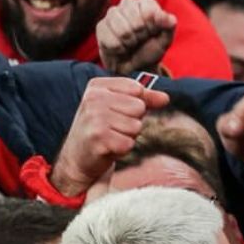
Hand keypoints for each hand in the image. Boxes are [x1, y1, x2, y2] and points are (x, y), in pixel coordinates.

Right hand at [50, 77, 169, 196]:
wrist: (77, 158)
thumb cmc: (103, 129)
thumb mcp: (121, 108)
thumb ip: (145, 99)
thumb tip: (165, 97)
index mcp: (98, 86)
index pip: (137, 89)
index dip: (135, 105)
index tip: (117, 113)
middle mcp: (93, 98)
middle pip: (139, 108)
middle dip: (132, 122)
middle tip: (113, 128)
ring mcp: (93, 118)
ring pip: (136, 126)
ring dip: (127, 136)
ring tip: (111, 137)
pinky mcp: (97, 138)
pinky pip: (129, 143)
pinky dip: (123, 149)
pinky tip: (108, 147)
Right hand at [96, 0, 176, 74]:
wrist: (134, 66)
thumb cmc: (151, 49)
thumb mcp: (165, 39)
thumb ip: (169, 25)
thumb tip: (165, 16)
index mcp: (145, 2)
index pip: (149, 8)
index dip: (152, 25)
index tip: (153, 32)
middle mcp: (127, 4)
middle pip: (135, 20)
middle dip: (141, 35)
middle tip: (141, 39)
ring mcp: (112, 14)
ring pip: (122, 30)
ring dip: (130, 42)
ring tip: (131, 43)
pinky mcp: (101, 26)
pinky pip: (111, 40)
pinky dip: (119, 49)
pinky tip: (121, 48)